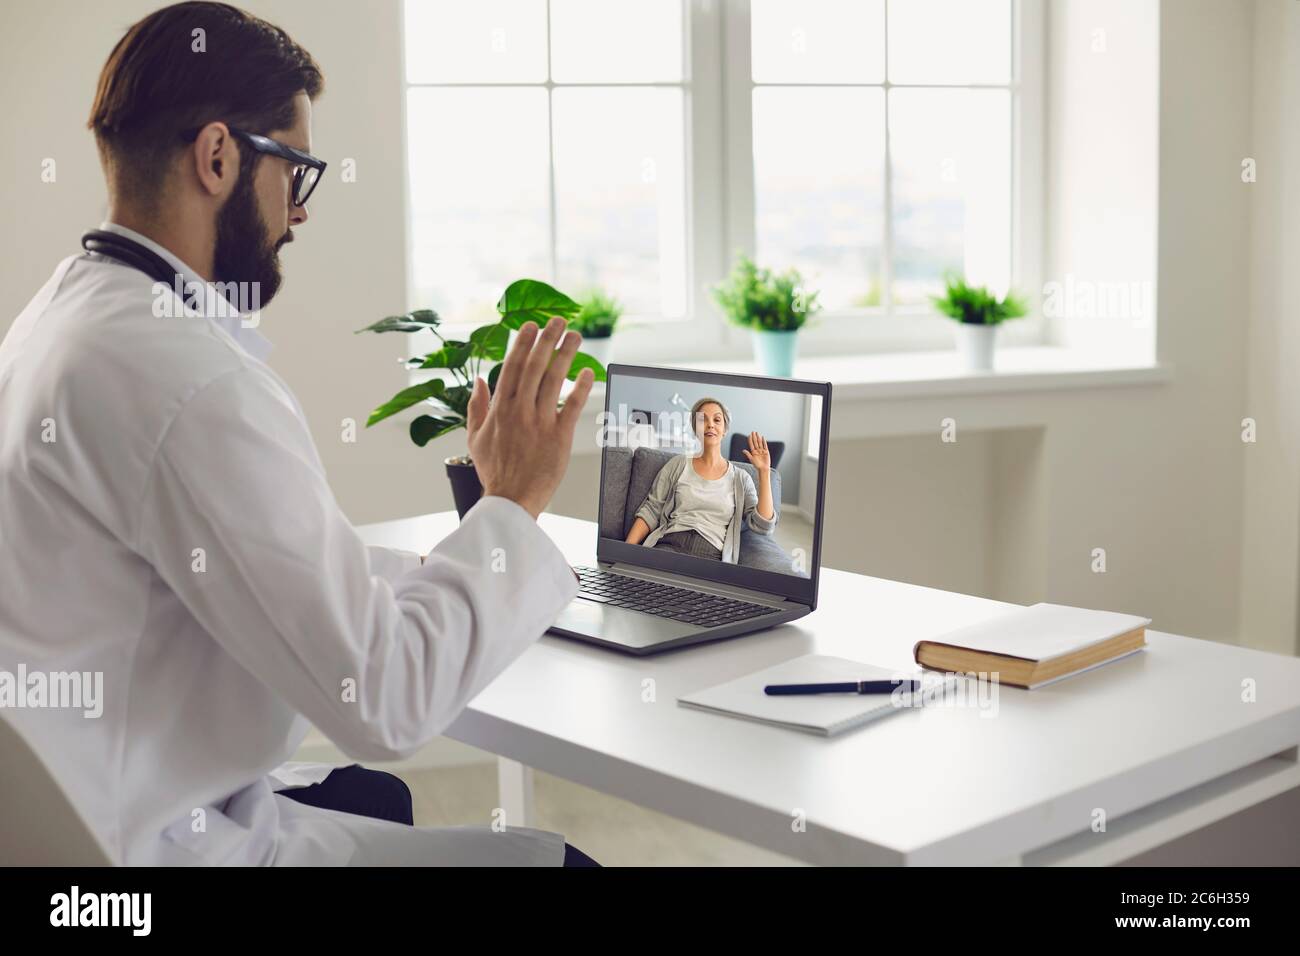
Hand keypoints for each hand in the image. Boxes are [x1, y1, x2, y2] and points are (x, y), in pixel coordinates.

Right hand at [465, 317, 594, 519]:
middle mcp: (519, 411)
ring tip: (575, 336)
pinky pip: (572, 405)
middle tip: (558, 321)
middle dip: (547, 340)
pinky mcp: (559, 436)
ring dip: (566, 354)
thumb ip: (476, 406)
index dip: (523, 344)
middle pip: (534, 366)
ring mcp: (539, 422)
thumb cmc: (494, 471)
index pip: (511, 367)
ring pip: (554, 380)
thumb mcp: (474, 437)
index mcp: (499, 409)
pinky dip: (580, 386)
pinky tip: (588, 371)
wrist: (510, 500)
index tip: (531, 326)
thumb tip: (479, 380)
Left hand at [741, 431, 770, 472]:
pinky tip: (762, 437)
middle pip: (755, 442)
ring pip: (759, 443)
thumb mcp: (751, 459)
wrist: (763, 469)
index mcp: (753, 452)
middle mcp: (757, 451)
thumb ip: (748, 454)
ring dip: (758, 438)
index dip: (750, 439)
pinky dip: (764, 441)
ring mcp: (762, 451)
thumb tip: (743, 450)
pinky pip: (765, 445)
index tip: (749, 435)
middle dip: (754, 437)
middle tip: (753, 432)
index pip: (751, 444)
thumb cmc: (757, 465)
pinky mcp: (766, 452)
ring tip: (757, 433)